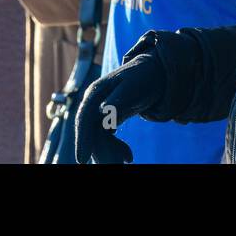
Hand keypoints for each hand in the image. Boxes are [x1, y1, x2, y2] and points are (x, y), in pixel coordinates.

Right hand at [74, 34, 169, 163]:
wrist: (153, 73)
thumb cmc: (143, 77)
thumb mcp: (133, 86)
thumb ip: (119, 98)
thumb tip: (102, 110)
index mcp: (95, 92)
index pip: (84, 119)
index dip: (82, 140)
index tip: (83, 160)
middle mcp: (93, 103)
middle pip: (90, 133)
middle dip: (102, 151)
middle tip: (120, 161)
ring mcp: (98, 112)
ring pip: (98, 139)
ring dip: (110, 151)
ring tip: (128, 157)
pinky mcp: (106, 120)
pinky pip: (106, 140)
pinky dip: (115, 149)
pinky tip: (128, 156)